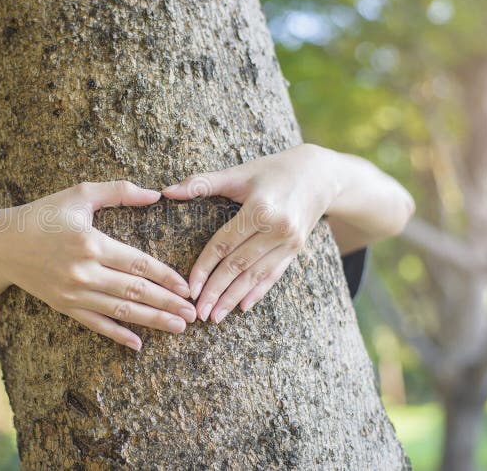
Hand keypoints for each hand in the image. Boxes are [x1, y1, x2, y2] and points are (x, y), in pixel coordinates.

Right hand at [0, 180, 194, 350]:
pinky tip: (138, 344)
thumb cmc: (43, 214)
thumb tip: (155, 194)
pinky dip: (118, 335)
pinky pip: (96, 324)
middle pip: (135, 292)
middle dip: (168, 304)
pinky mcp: (64, 306)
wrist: (1, 245)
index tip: (187, 288)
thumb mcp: (79, 194)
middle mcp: (84, 272)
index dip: (166, 278)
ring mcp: (74, 293)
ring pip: (121, 312)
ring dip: (152, 321)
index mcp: (91, 243)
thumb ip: (119, 192)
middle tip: (194, 314)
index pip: (139, 264)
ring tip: (179, 327)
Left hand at [162, 144, 339, 322]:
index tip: (189, 288)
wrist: (321, 173)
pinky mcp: (297, 249)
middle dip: (216, 291)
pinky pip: (274, 275)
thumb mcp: (239, 173)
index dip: (205, 268)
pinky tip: (243, 307)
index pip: (224, 244)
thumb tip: (166, 191)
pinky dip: (258, 292)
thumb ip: (202, 183)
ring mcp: (290, 241)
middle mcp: (277, 228)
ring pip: (256, 275)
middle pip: (239, 265)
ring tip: (215, 316)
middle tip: (198, 312)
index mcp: (260, 208)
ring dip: (234, 298)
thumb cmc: (272, 170)